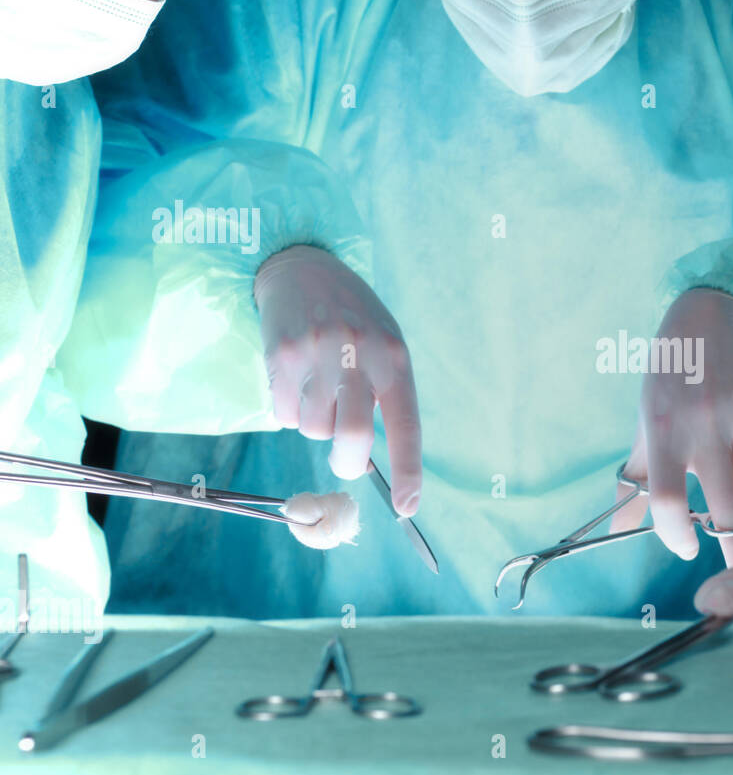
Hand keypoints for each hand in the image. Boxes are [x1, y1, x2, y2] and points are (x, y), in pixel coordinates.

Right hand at [254, 245, 421, 514]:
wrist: (303, 267)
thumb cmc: (353, 319)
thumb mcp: (385, 345)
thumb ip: (383, 395)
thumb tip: (364, 461)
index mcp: (395, 358)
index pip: (406, 424)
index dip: (409, 470)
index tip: (407, 507)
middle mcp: (359, 356)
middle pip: (352, 438)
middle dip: (346, 462)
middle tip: (345, 460)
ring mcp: (318, 355)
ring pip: (314, 430)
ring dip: (315, 425)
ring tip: (319, 389)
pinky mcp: (281, 356)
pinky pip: (285, 414)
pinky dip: (290, 409)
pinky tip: (296, 377)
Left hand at [611, 288, 732, 566]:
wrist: (710, 313)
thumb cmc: (670, 377)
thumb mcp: (645, 423)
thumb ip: (635, 480)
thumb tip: (614, 530)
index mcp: (663, 433)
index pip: (668, 499)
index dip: (677, 534)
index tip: (688, 550)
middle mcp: (703, 427)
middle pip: (725, 507)